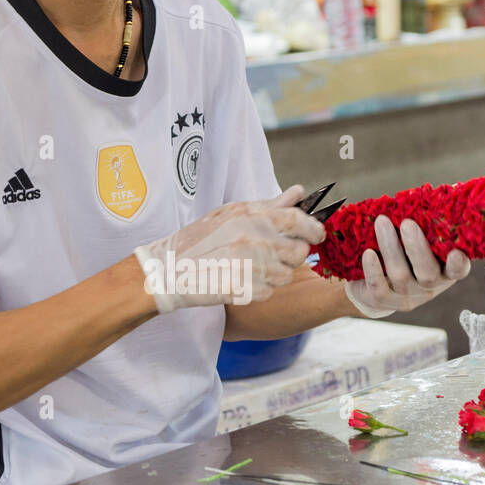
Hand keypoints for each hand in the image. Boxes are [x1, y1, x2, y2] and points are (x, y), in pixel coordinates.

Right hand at [134, 185, 325, 312]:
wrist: (168, 269)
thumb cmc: (198, 240)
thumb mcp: (229, 214)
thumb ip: (268, 205)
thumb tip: (298, 192)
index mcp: (250, 216)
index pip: (297, 220)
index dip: (313, 229)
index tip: (316, 234)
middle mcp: (252, 239)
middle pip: (298, 252)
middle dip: (292, 256)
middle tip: (274, 256)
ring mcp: (249, 266)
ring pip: (286, 275)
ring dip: (275, 274)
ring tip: (251, 268)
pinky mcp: (244, 289)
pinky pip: (269, 292)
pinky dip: (260, 289)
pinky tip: (242, 281)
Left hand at [344, 215, 470, 318]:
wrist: (373, 289)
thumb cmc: (403, 256)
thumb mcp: (420, 243)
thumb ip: (431, 224)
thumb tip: (446, 192)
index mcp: (443, 272)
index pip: (457, 271)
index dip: (459, 264)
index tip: (456, 253)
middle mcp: (427, 287)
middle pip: (427, 274)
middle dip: (418, 248)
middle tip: (408, 223)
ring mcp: (405, 296)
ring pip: (400, 274)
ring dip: (391, 246)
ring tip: (382, 222)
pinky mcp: (382, 300)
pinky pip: (378, 286)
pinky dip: (373, 269)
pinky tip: (368, 253)